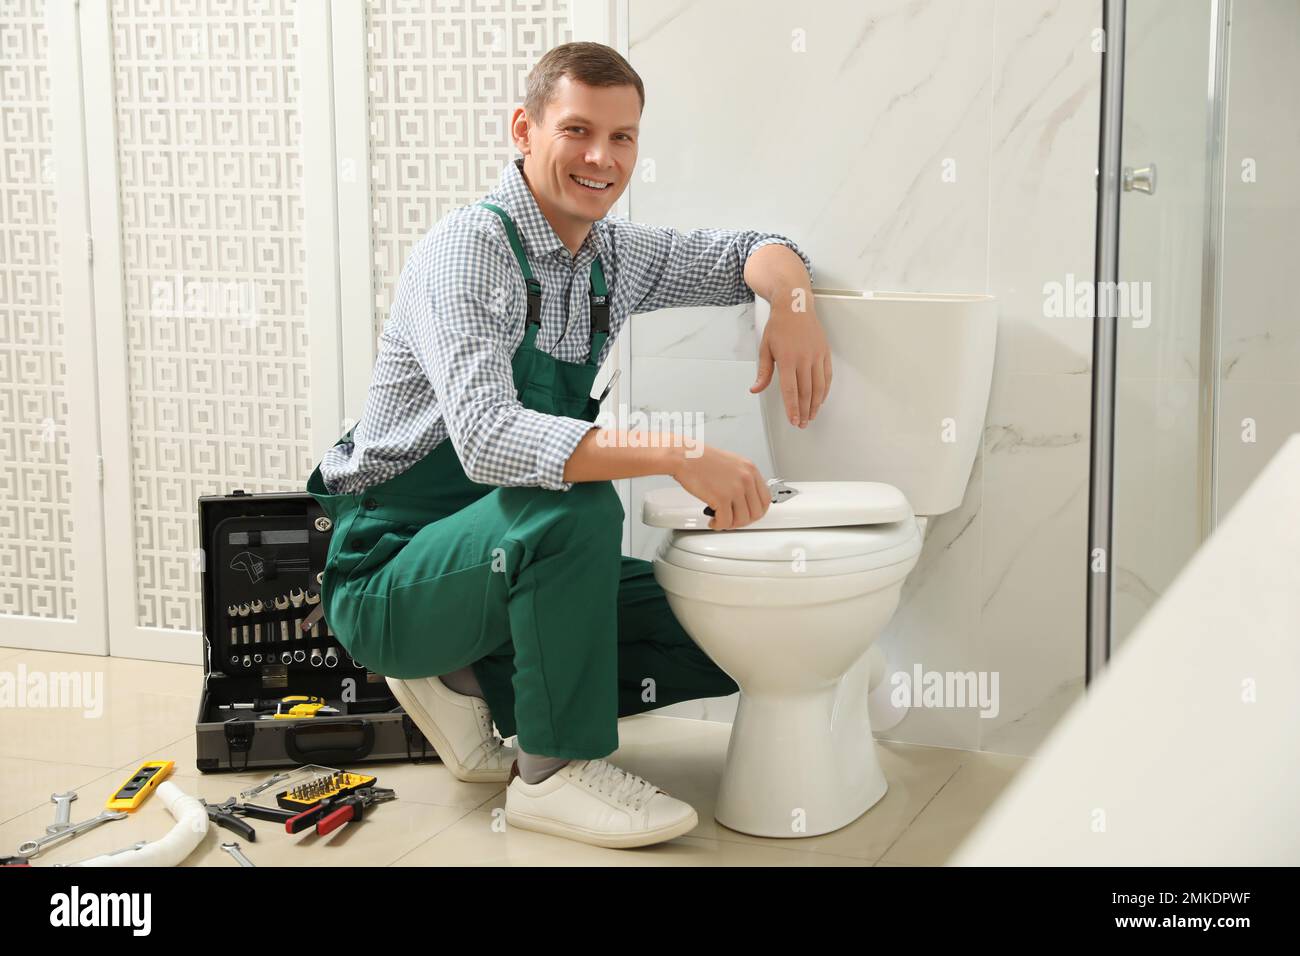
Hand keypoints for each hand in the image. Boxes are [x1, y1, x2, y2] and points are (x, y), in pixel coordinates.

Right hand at [669, 444, 769, 529]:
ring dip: (731, 524)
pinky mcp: (721, 498)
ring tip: (721, 520)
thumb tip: (744, 498)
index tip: (748, 514)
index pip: (765, 499)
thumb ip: (741, 479)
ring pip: (742, 520)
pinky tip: (713, 521)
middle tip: (733, 519)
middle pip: (756, 512)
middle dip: (744, 520)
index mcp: (750, 469)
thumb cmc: (701, 458)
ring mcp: (735, 489)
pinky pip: (726, 522)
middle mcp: (746, 479)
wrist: (684, 455)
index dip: (756, 511)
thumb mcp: (731, 463)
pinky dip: (719, 525)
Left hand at [750, 295, 831, 426]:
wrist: (795, 306)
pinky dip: (824, 391)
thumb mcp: (765, 348)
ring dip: (816, 405)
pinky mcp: (824, 353)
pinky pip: (827, 376)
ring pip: (818, 387)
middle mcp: (804, 359)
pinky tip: (821, 400)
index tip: (794, 420)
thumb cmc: (778, 326)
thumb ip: (763, 372)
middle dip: (804, 411)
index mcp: (787, 359)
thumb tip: (755, 389)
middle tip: (802, 423)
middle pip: (806, 392)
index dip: (792, 408)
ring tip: (812, 416)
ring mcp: (816, 356)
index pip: (790, 391)